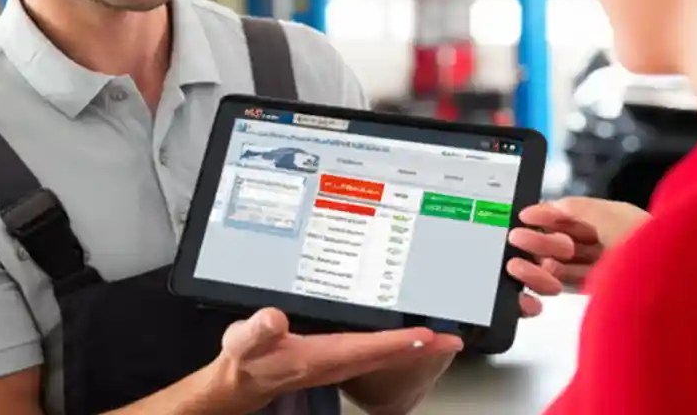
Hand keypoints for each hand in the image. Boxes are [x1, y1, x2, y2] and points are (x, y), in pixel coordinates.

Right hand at [207, 307, 462, 413]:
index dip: (398, 342)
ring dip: (414, 347)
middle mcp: (336, 363)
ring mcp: (340, 363)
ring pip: (385, 355)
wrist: (243, 379)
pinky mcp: (338, 358)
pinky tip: (408, 337)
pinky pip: (375, 351)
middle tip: (453, 340)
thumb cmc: (247, 359)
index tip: (428, 335)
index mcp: (320, 357)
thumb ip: (258, 331)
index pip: (368, 348)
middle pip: (387, 356)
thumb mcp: (244, 341)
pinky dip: (396, 344)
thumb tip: (274, 318)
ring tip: (441, 337)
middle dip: (422, 348)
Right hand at [506, 197, 650, 308]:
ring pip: (568, 260)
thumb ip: (579, 207)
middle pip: (567, 237)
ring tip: (529, 258)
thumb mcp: (609, 215)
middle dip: (542, 237)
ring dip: (547, 258)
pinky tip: (546, 273)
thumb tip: (556, 203)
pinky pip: (575, 281)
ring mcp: (608, 265)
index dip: (549, 213)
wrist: (671, 279)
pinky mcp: (606, 288)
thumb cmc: (649, 242)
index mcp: (614, 218)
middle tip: (519, 237)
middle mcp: (611, 240)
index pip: (574, 214)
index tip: (526, 215)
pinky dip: (558, 277)